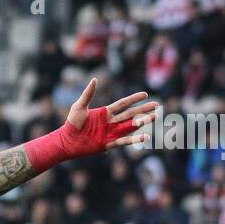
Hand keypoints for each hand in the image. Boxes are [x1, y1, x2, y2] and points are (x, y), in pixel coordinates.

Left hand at [25, 78, 158, 169]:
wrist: (66, 141)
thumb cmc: (71, 124)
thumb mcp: (79, 107)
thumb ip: (88, 94)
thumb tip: (95, 79)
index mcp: (105, 112)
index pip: (123, 104)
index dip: (134, 99)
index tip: (146, 94)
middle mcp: (110, 122)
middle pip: (131, 114)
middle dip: (144, 110)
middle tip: (158, 106)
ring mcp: (110, 133)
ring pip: (131, 126)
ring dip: (143, 121)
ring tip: (156, 117)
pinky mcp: (108, 143)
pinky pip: (123, 141)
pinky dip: (134, 139)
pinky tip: (145, 136)